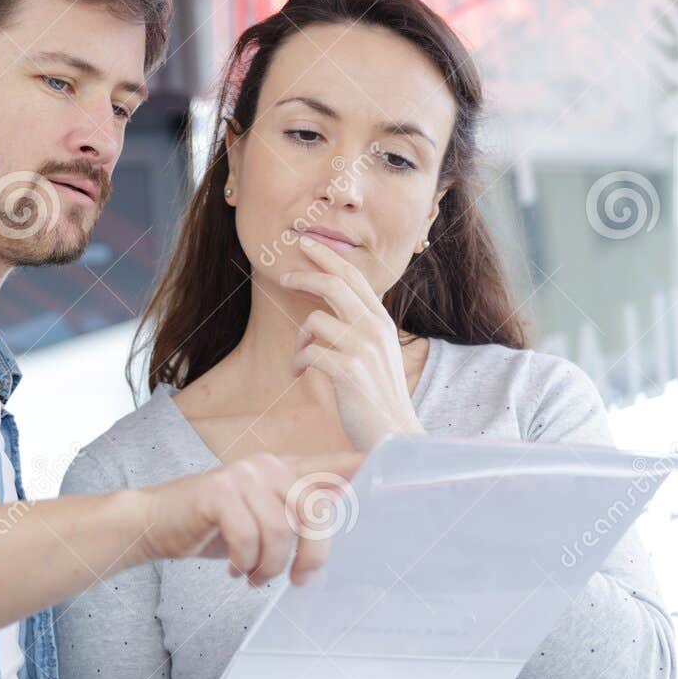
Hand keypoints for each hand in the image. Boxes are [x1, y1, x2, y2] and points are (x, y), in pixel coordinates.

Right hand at [138, 450, 361, 586]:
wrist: (156, 523)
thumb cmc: (214, 527)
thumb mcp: (261, 523)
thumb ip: (293, 521)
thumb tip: (326, 543)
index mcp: (283, 471)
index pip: (328, 465)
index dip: (357, 466)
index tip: (380, 464)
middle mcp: (267, 467)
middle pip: (312, 512)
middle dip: (311, 556)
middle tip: (297, 581)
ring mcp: (242, 477)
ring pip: (279, 532)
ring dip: (269, 566)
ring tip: (254, 577)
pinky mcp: (218, 493)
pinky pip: (248, 537)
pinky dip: (244, 562)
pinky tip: (235, 570)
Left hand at [280, 233, 425, 450]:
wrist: (393, 433)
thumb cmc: (378, 397)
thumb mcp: (376, 355)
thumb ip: (360, 331)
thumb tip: (332, 313)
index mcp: (381, 322)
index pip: (354, 277)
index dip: (328, 257)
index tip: (307, 245)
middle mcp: (375, 329)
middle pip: (335, 284)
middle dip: (305, 273)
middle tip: (284, 275)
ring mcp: (363, 349)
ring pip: (316, 319)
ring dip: (299, 338)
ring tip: (301, 360)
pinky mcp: (349, 371)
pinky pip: (309, 351)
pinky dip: (298, 360)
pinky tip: (299, 373)